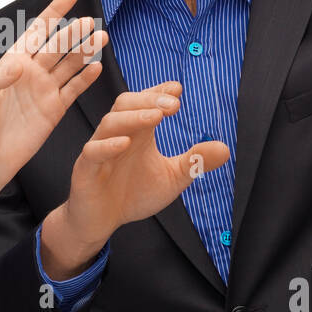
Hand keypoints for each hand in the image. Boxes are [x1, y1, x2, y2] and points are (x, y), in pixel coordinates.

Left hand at [0, 0, 107, 192]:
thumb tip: (17, 63)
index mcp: (11, 63)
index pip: (36, 31)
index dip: (53, 12)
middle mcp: (31, 72)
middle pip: (57, 46)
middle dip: (73, 32)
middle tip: (90, 21)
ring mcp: (44, 90)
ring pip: (69, 64)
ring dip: (85, 50)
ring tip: (101, 37)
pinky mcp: (54, 109)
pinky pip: (73, 89)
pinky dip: (85, 78)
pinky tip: (97, 66)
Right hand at [59, 82, 229, 246]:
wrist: (101, 221)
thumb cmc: (133, 194)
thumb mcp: (171, 178)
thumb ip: (194, 161)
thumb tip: (225, 148)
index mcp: (137, 133)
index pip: (144, 103)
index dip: (158, 94)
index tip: (177, 89)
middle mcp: (117, 135)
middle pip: (126, 104)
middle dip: (149, 100)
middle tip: (173, 104)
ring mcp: (100, 151)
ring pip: (110, 123)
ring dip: (133, 117)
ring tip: (156, 117)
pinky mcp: (86, 169)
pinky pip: (93, 152)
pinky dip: (108, 145)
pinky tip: (125, 143)